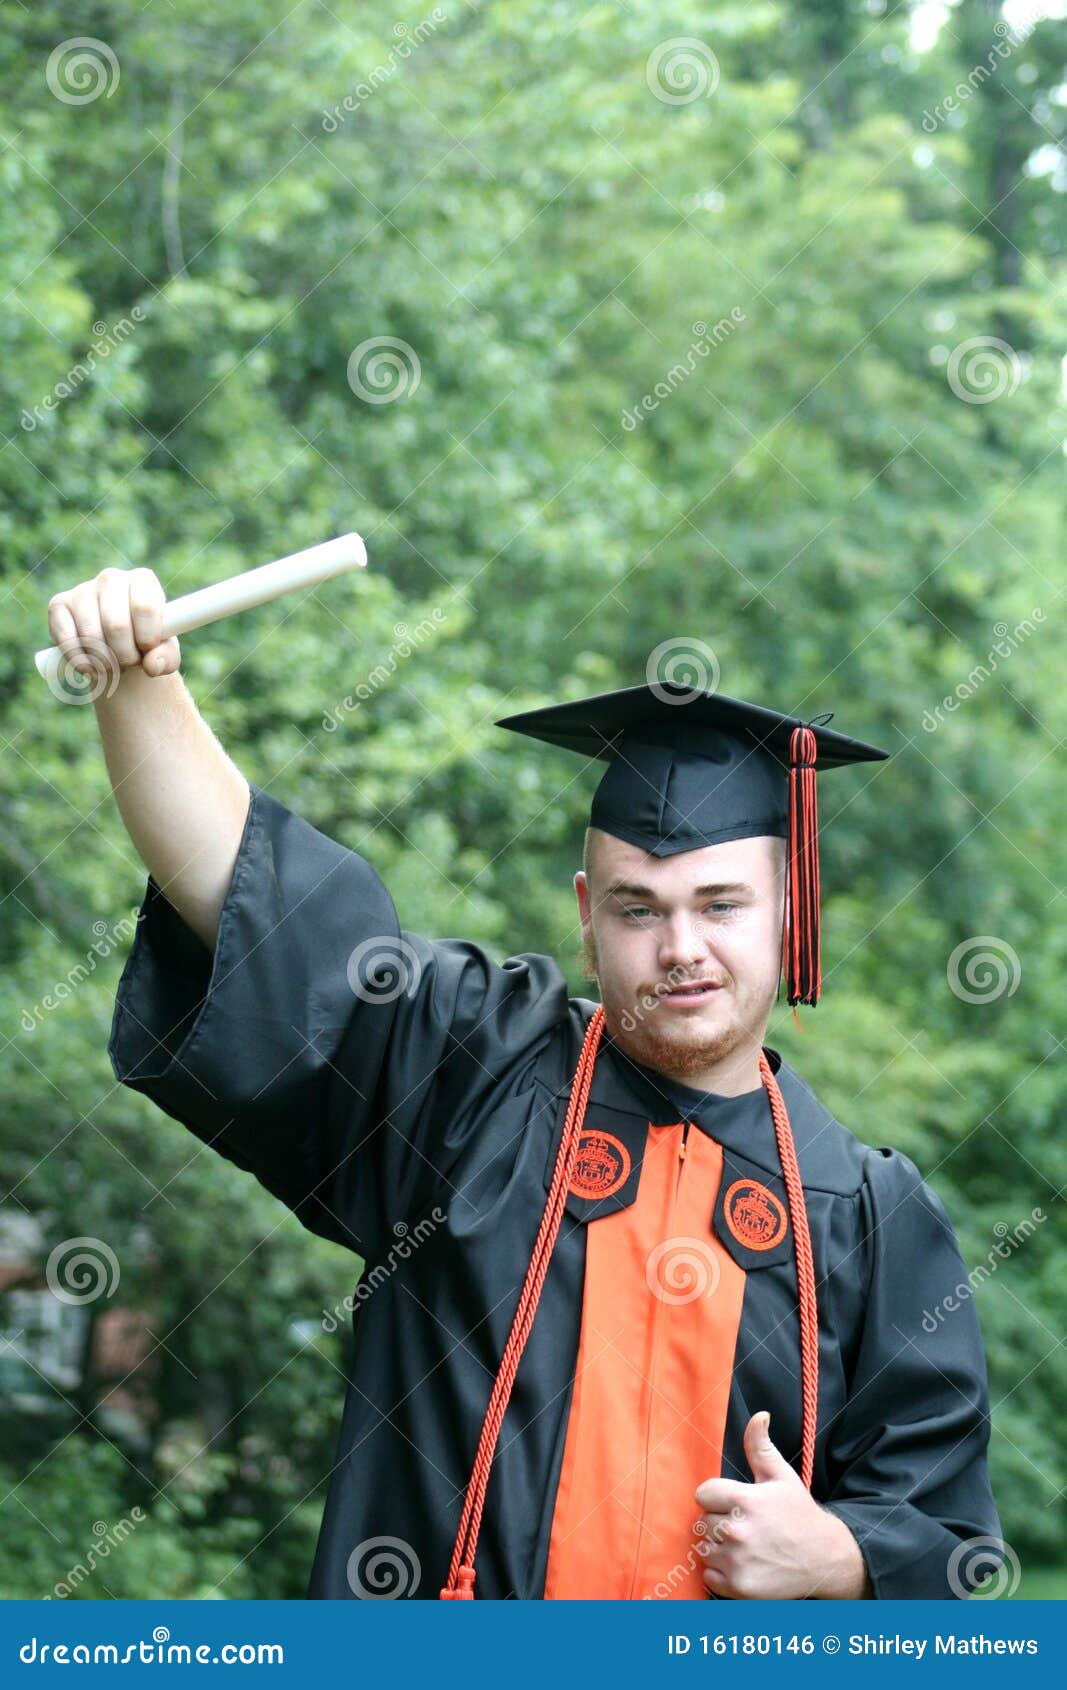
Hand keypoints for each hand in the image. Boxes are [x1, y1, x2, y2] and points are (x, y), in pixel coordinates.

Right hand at [48, 567, 180, 682]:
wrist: (116, 647)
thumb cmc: (144, 643)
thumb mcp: (164, 651)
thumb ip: (167, 658)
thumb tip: (152, 664)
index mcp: (142, 580)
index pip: (145, 607)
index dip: (147, 638)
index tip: (147, 651)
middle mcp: (112, 578)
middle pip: (117, 625)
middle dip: (125, 656)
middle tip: (129, 663)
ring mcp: (83, 589)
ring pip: (92, 635)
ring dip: (104, 662)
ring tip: (112, 664)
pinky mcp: (58, 605)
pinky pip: (67, 640)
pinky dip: (81, 661)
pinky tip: (91, 667)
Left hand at [694, 1411, 869, 1598]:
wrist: (826, 1560)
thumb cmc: (800, 1515)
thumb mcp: (782, 1477)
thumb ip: (761, 1446)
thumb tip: (758, 1415)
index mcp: (747, 1500)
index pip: (703, 1494)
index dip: (716, 1497)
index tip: (732, 1502)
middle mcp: (738, 1531)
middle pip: (702, 1522)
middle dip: (719, 1521)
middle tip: (744, 1525)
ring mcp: (738, 1561)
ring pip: (704, 1548)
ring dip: (718, 1547)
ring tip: (743, 1545)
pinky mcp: (739, 1587)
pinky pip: (709, 1576)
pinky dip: (720, 1573)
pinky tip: (742, 1565)